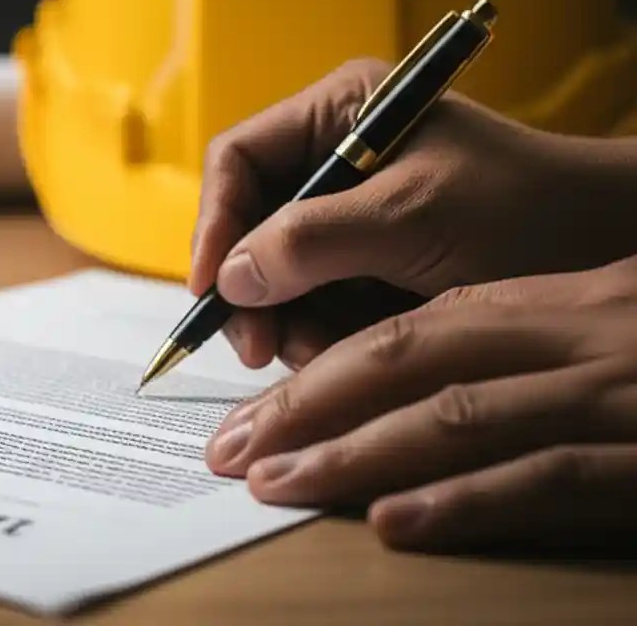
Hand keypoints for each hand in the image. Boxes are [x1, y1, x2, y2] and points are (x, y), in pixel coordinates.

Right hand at [190, 58, 636, 370]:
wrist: (612, 249)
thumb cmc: (528, 212)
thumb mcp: (414, 217)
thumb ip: (311, 240)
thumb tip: (228, 276)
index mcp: (341, 112)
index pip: (239, 159)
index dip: (213, 223)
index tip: (210, 290)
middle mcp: (335, 158)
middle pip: (249, 224)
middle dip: (253, 290)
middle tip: (261, 349)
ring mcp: (350, 216)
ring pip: (276, 274)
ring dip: (286, 322)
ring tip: (318, 356)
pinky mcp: (367, 265)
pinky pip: (312, 303)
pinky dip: (317, 335)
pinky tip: (341, 356)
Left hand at [206, 255, 636, 551]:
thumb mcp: (601, 331)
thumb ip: (505, 352)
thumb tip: (402, 395)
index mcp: (547, 305)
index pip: (405, 328)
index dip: (315, 373)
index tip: (247, 417)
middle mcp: (569, 338)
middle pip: (406, 360)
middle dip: (304, 406)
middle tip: (229, 451)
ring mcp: (611, 396)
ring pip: (456, 415)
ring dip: (355, 453)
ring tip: (275, 484)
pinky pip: (546, 476)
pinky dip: (462, 498)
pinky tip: (392, 520)